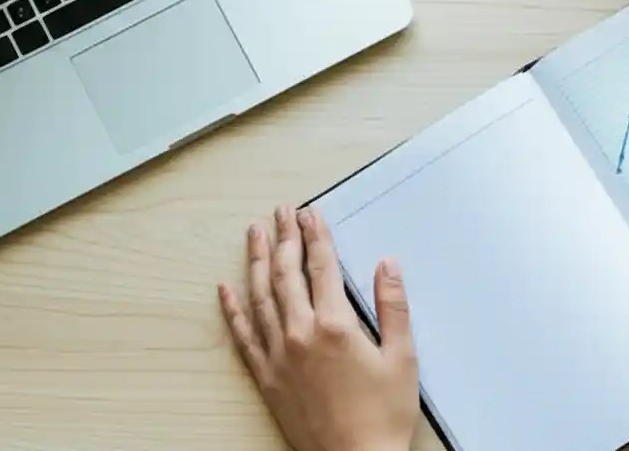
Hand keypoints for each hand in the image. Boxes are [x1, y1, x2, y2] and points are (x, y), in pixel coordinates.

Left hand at [218, 206, 418, 450]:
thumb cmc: (383, 415)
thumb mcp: (402, 357)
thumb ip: (394, 306)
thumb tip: (387, 265)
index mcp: (335, 325)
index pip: (322, 266)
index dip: (316, 236)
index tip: (310, 214)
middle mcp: (300, 334)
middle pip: (286, 273)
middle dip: (284, 238)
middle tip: (281, 212)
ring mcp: (278, 356)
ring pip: (260, 297)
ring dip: (255, 261)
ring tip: (253, 234)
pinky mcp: (266, 377)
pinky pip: (243, 335)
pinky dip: (233, 309)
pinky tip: (226, 289)